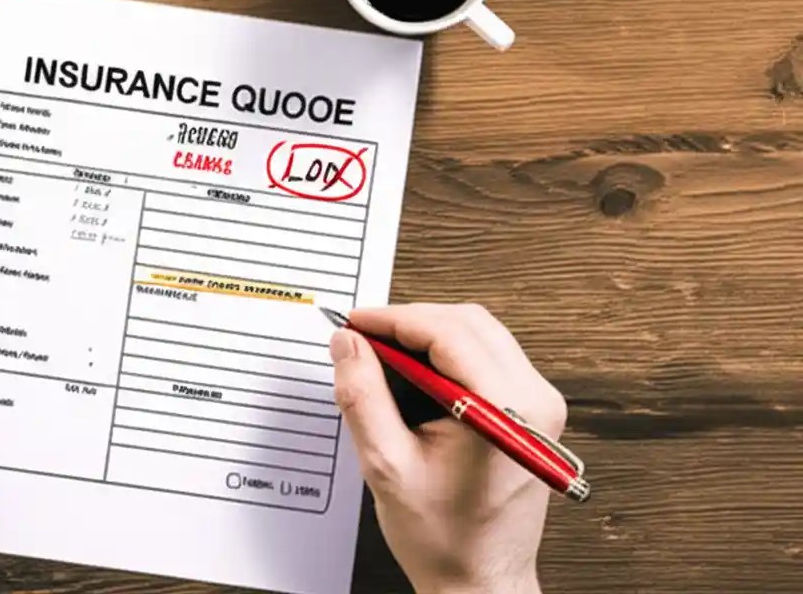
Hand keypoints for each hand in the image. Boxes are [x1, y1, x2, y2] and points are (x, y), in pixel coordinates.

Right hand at [330, 304, 566, 593]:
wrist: (482, 580)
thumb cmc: (445, 538)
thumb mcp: (386, 465)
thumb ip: (363, 396)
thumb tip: (347, 344)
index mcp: (507, 412)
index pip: (449, 333)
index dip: (394, 319)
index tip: (355, 323)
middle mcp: (535, 400)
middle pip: (469, 322)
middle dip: (409, 321)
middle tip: (362, 336)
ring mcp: (539, 403)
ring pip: (480, 332)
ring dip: (428, 332)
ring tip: (382, 353)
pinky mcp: (532, 410)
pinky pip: (489, 355)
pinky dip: (447, 351)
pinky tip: (413, 370)